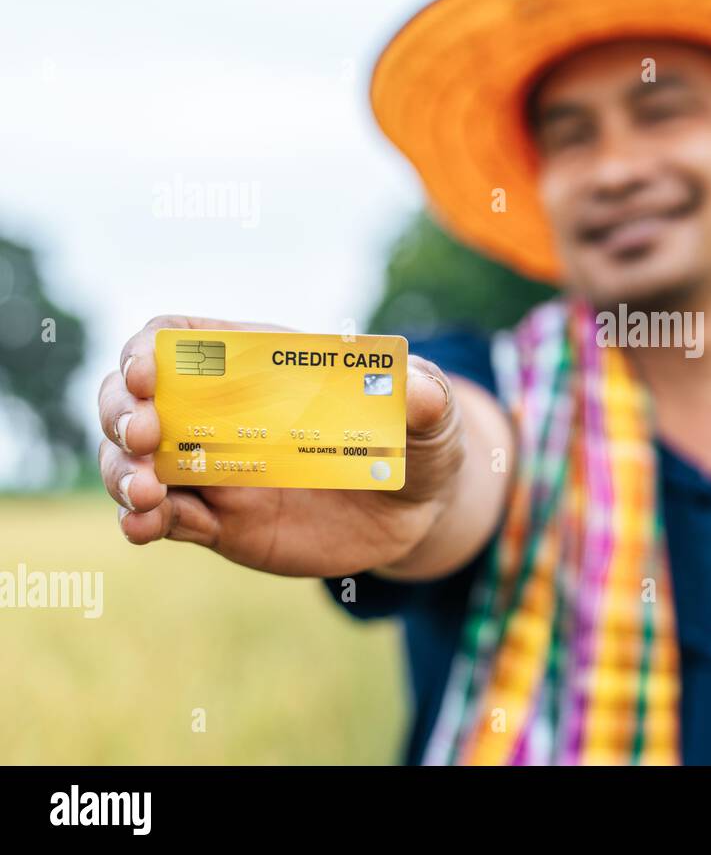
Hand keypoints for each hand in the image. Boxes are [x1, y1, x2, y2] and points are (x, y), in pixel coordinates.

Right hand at [96, 315, 463, 576]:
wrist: (416, 511)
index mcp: (261, 365)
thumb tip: (418, 390)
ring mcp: (216, 468)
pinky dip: (144, 522)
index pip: (181, 338)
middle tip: (143, 437)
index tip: (147, 373)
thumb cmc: (418, 440)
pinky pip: (165, 518)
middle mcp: (223, 412)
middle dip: (121, 411)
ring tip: (146, 494)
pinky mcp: (220, 521)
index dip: (149, 349)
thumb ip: (427, 400)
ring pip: (136, 461)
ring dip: (123, 472)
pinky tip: (148, 528)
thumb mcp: (432, 417)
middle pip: (137, 397)